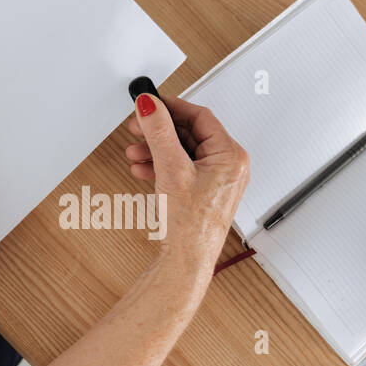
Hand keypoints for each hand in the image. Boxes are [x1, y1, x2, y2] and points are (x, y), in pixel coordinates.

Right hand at [124, 92, 249, 278]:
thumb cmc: (190, 225)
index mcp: (231, 155)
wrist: (186, 262)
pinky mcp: (203, 192)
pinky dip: (162, 167)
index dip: (171, 107)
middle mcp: (228, 166)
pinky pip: (182, 169)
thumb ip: (159, 132)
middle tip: (136, 128)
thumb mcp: (171, 169)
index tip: (150, 104)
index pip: (200, 117)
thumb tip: (150, 105)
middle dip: (159, 133)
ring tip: (135, 154)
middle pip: (189, 134)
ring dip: (156, 150)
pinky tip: (143, 170)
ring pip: (182, 152)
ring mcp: (216, 180)